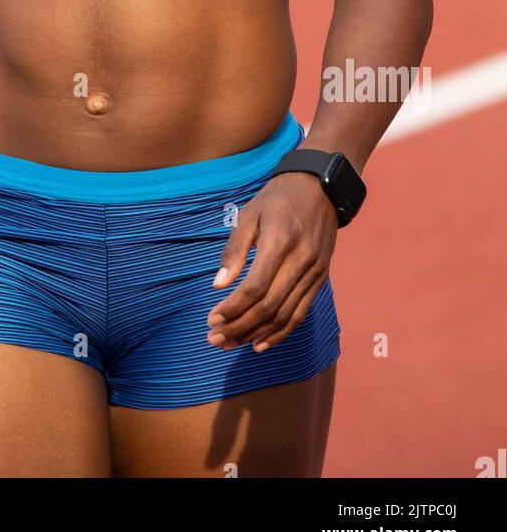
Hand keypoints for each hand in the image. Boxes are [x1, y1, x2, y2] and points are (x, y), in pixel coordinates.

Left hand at [207, 171, 338, 353]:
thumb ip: (234, 250)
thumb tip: (218, 285)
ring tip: (231, 344)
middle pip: (269, 306)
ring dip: (256, 334)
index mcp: (280, 241)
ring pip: (285, 314)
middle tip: (214, 339)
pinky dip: (281, 332)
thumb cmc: (277, 199)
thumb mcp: (249, 214)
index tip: (211, 319)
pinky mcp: (321, 278)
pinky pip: (301, 312)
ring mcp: (315, 271)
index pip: (255, 287)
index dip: (233, 308)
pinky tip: (260, 343)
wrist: (320, 188)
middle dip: (239, 327)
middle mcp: (301, 260)